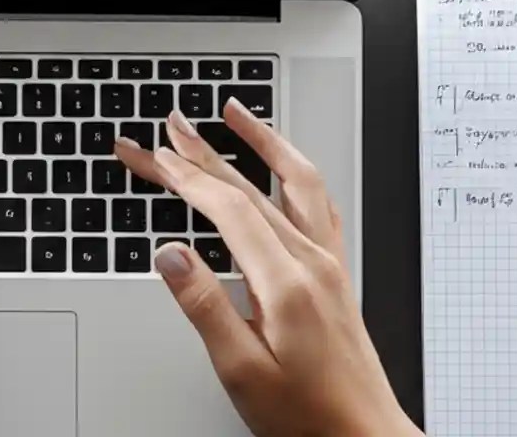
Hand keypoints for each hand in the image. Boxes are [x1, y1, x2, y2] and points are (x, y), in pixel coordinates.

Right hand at [115, 102, 420, 436]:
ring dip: (260, 141)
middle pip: (248, 189)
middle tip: (166, 127)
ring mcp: (328, 262)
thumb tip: (171, 255)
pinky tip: (284, 163)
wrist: (365, 436)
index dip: (184, 176)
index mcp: (286, 282)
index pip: (227, 209)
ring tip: (233, 112)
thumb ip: (205, 307)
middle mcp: (312, 261)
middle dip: (201, 153)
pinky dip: (294, 170)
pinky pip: (318, 202)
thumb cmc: (308, 415)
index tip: (152, 153)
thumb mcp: (242, 371)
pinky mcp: (336, 272)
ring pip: (292, 181)